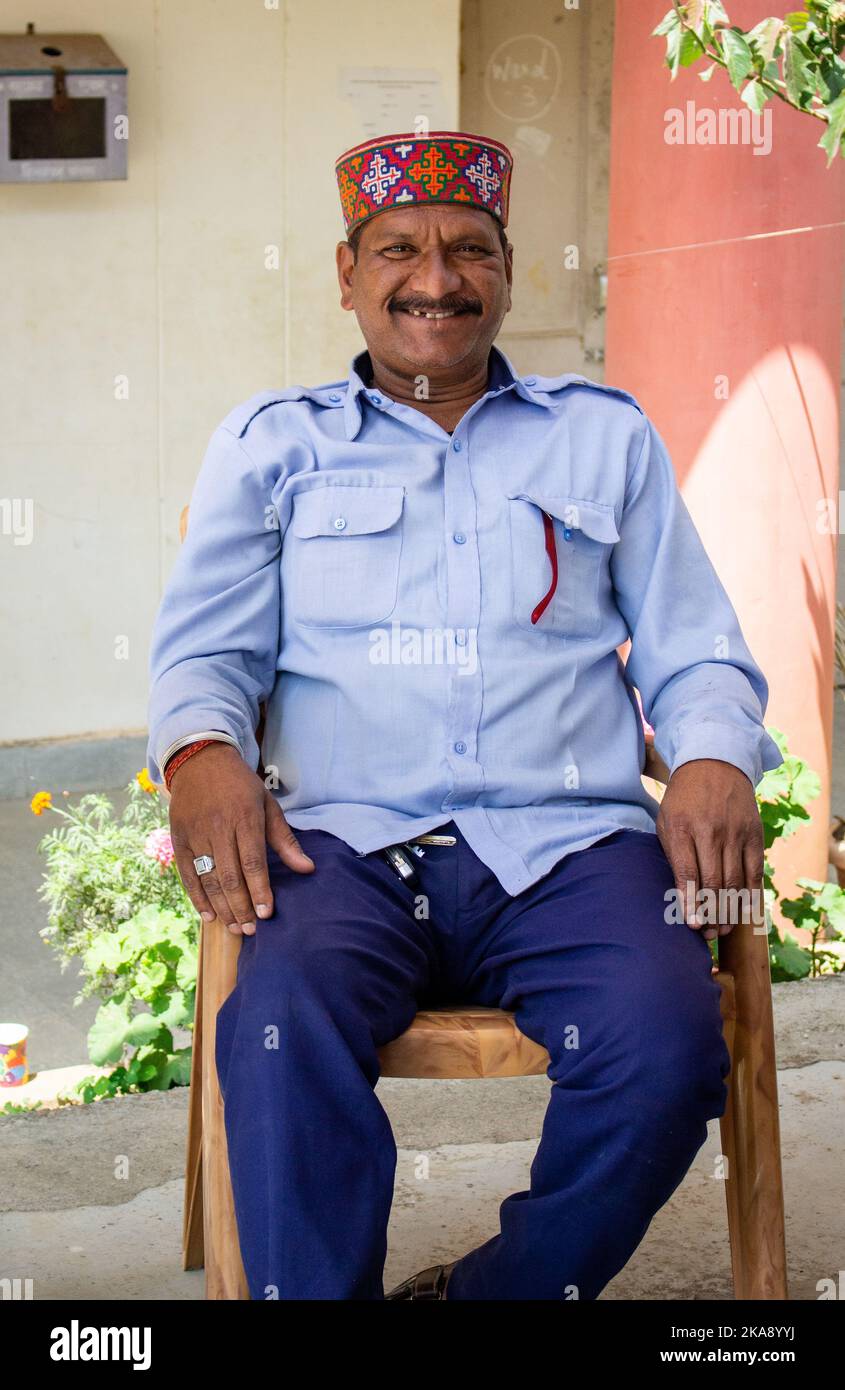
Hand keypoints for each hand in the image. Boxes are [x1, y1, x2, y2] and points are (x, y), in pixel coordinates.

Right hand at [168, 742, 314, 934]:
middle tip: (252, 930)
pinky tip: (210, 915)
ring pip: (208, 879)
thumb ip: (285, 840)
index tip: (267, 913)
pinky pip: (188, 874)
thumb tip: (307, 869)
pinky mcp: (179, 839)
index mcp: (244, 818)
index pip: (253, 862)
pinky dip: (197, 897)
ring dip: (222, 907)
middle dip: (241, 906)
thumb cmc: (241, 786)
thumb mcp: (268, 805)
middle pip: (229, 876)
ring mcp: (195, 834)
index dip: (259, 890)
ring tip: (236, 927)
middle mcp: (218, 828)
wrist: (200, 760)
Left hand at [655, 757, 763, 940]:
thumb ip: (671, 854)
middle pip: (713, 882)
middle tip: (708, 934)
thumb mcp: (667, 820)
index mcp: (682, 828)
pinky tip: (744, 911)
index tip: (693, 925)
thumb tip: (679, 895)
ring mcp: (735, 832)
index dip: (691, 902)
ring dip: (729, 909)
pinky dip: (750, 894)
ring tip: (722, 928)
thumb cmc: (683, 800)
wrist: (715, 764)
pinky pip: (754, 870)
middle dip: (710, 912)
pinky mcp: (754, 834)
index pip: (688, 873)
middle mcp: (711, 831)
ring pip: (734, 880)